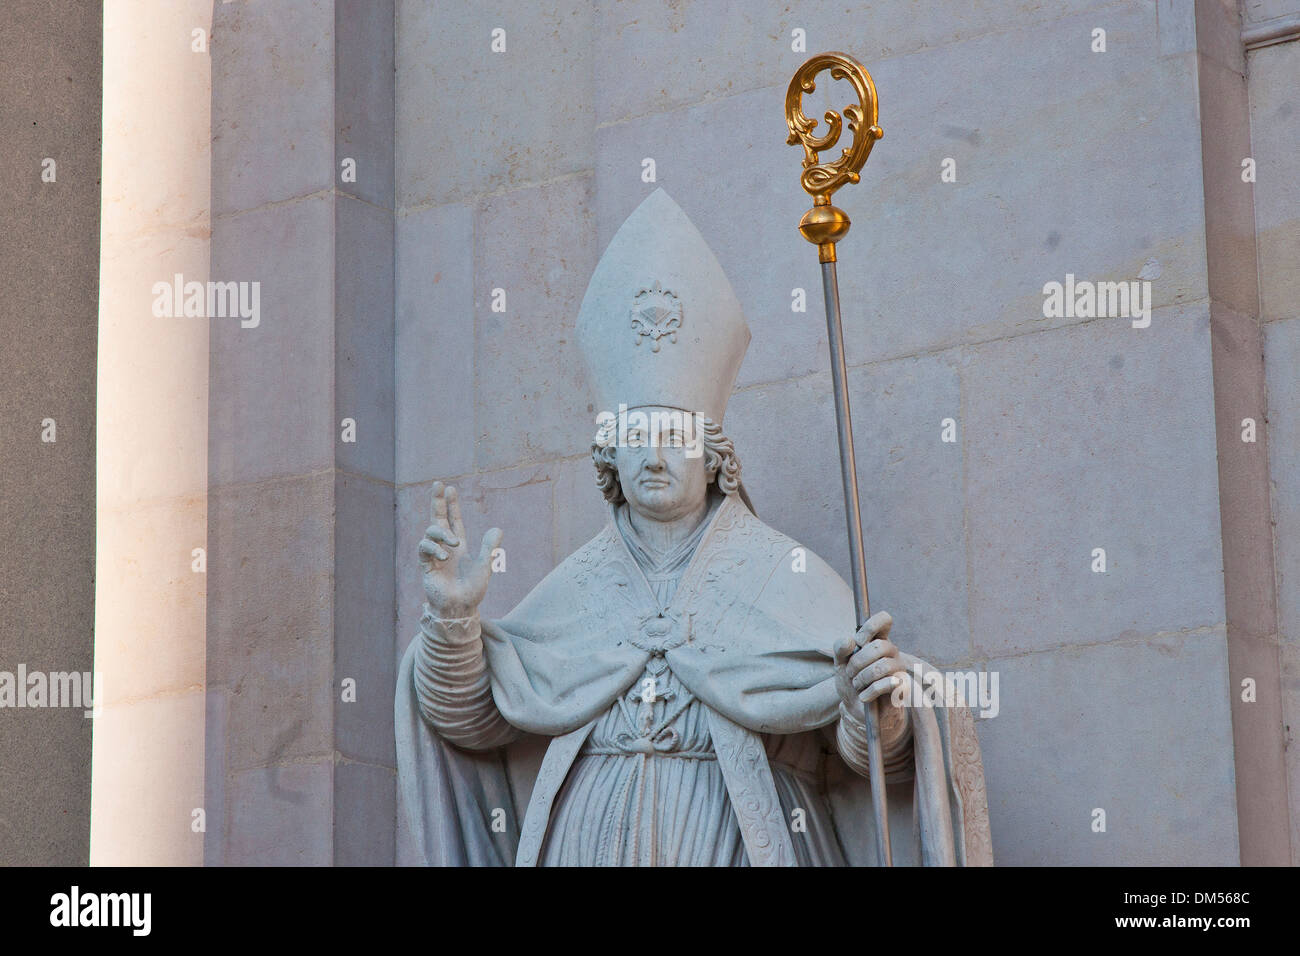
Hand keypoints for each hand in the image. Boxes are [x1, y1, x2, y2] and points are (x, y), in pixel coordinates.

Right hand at [418, 481, 502, 618]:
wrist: (460, 608)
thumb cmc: (472, 590)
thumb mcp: (485, 566)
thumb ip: (490, 548)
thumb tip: (498, 528)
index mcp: (459, 546)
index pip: (454, 520)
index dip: (452, 505)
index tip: (450, 488)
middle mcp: (445, 548)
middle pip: (438, 518)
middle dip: (438, 501)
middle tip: (438, 483)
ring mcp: (434, 556)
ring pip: (430, 532)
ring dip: (442, 532)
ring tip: (454, 542)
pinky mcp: (426, 566)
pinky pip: (424, 549)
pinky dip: (434, 548)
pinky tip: (444, 556)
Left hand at [833, 611, 905, 714]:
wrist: (857, 708)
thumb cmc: (851, 680)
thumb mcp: (840, 663)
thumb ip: (841, 648)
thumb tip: (850, 640)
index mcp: (877, 639)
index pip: (884, 619)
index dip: (871, 627)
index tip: (859, 641)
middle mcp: (891, 650)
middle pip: (878, 646)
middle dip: (858, 662)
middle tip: (851, 673)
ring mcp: (899, 668)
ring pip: (882, 666)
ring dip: (862, 677)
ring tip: (856, 685)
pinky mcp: (903, 686)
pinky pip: (888, 684)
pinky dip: (869, 691)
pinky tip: (864, 696)